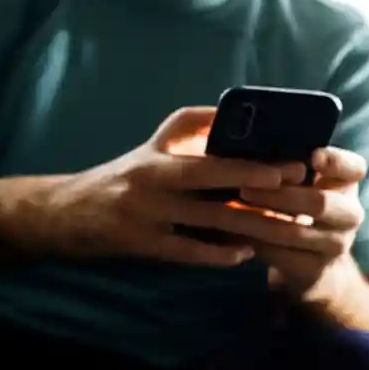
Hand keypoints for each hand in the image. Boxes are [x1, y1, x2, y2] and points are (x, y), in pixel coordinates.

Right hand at [37, 106, 298, 265]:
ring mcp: (146, 213)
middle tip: (300, 188)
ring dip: (252, 223)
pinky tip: (247, 253)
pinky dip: (219, 254)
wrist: (68, 213)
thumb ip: (192, 129)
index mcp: (159, 154)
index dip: (252, 154)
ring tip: (288, 226)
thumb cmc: (126, 177)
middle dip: (259, 182)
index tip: (292, 161)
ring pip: (209, 218)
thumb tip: (235, 115)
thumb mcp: (154, 148)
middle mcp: (152, 179)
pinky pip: (188, 251)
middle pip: (213, 177)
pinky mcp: (141, 244)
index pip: (210, 146)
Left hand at [231, 146, 368, 295]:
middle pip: (321, 203)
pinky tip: (233, 234)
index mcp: (347, 184)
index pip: (354, 168)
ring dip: (258, 221)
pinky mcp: (316, 269)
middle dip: (280, 196)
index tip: (313, 156)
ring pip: (297, 232)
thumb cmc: (298, 206)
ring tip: (228, 211)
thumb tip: (244, 137)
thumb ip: (286, 162)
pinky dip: (255, 244)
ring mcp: (336, 245)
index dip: (336, 162)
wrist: (313, 262)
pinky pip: (282, 257)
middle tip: (245, 189)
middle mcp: (350, 214)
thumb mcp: (302, 182)